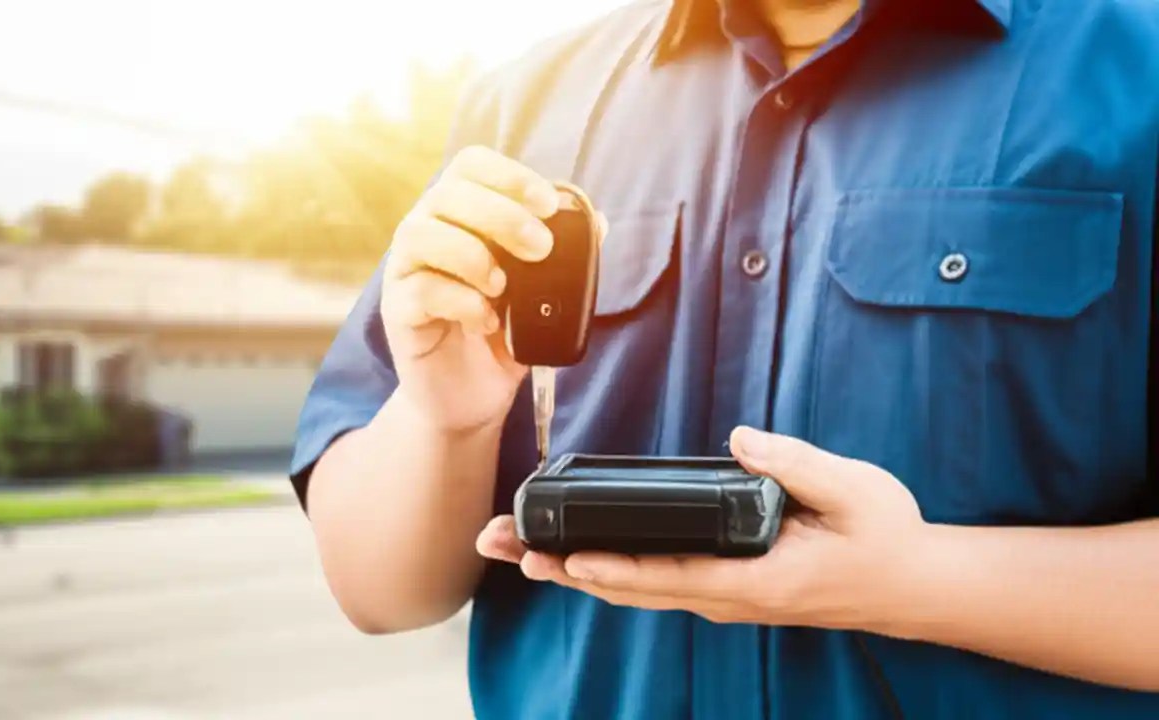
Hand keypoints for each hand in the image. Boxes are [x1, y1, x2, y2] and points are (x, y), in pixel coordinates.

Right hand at [381, 146, 559, 432]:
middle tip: (540, 249)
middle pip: (448, 194)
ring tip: (504, 288)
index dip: (508, 174)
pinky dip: (462, 301)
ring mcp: (407, 270)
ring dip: (473, 255)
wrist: (470, 398)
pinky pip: (422, 289)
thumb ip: (564, 256)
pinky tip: (487, 321)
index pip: (470, 165)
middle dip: (502, 215)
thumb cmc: (502, 334)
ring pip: (421, 234)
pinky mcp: (398, 311)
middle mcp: (426, 232)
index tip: (546, 203)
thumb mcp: (541, 293)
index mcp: (460, 215)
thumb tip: (598, 221)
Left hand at [477, 426, 929, 631]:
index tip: (567, 560)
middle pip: (636, 590)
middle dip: (567, 570)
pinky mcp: (723, 589)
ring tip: (520, 555)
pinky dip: (608, 574)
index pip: (674, 576)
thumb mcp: (855, 490)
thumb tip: (740, 440)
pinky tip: (576, 561)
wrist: (909, 584)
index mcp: (760, 579)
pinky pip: (654, 585)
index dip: (617, 570)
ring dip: (576, 573)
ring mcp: (725, 598)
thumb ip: (796, 464)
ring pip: (638, 592)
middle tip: (504, 549)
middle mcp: (732, 598)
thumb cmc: (883, 537)